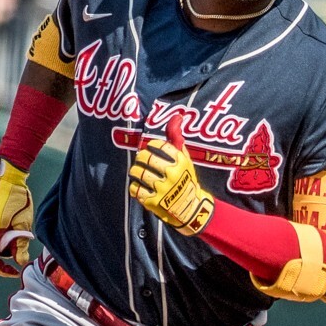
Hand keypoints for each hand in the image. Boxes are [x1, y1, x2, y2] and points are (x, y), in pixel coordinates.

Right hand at [0, 158, 33, 276]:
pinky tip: (9, 218)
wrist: (5, 177)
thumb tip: (21, 261)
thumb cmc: (16, 198)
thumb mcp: (23, 223)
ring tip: (16, 222)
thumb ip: (20, 244)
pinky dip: (0, 230)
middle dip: (8, 248)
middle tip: (22, 235)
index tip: (14, 272)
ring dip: (5, 238)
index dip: (3, 270)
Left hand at [129, 116, 213, 235]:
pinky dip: (135, 187)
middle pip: (144, 157)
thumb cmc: (186, 180)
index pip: (158, 145)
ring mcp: (161, 189)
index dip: (153, 146)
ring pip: (137, 172)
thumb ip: (177, 138)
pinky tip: (141, 187)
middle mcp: (171, 174)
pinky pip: (134, 188)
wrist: (191, 209)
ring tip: (141, 173)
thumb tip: (177, 116)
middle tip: (143, 161)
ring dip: (136, 171)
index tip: (154, 150)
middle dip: (141, 158)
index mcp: (180, 162)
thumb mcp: (185, 159)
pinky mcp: (152, 201)